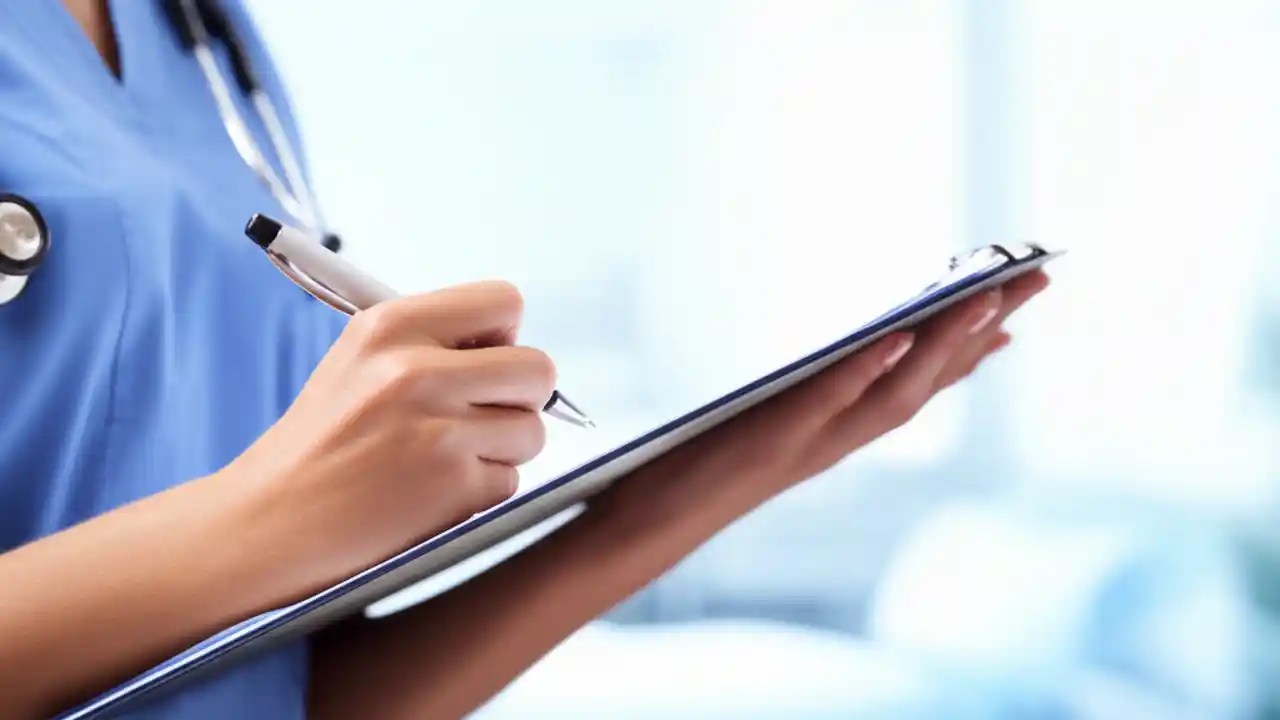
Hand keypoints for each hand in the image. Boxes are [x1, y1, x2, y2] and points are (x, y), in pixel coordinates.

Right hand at [219, 281, 553, 596]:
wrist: (266, 523)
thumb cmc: (317, 446)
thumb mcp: (358, 361)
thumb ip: (430, 342)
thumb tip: (510, 343)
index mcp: (391, 326)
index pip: (504, 301)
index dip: (504, 337)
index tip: (482, 362)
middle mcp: (416, 370)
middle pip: (537, 368)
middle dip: (520, 398)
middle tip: (477, 418)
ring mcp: (438, 431)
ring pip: (532, 429)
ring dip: (502, 449)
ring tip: (444, 460)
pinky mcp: (452, 487)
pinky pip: (510, 480)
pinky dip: (481, 491)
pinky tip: (431, 493)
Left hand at [612, 272, 1048, 508]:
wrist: (649, 525)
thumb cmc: (699, 474)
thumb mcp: (765, 427)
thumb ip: (803, 397)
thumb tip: (835, 353)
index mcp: (836, 434)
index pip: (918, 387)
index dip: (969, 351)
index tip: (1011, 309)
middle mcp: (835, 441)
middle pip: (926, 385)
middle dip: (982, 333)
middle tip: (1036, 279)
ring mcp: (807, 443)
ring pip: (893, 395)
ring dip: (943, 347)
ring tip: (986, 299)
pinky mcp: (770, 438)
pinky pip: (827, 401)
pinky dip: (865, 368)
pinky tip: (897, 333)